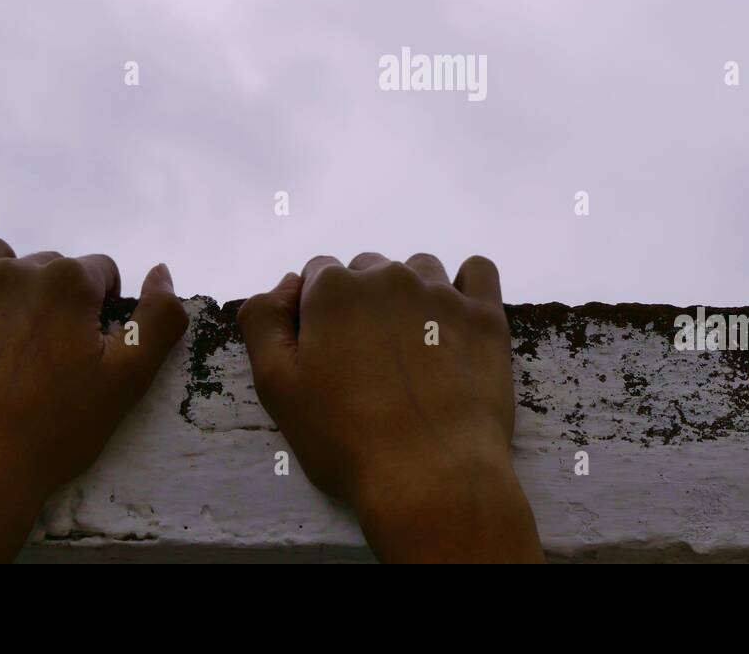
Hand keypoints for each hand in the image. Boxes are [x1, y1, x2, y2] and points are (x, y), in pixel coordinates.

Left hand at [0, 239, 188, 562]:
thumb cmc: (53, 431)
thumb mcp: (129, 381)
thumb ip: (160, 318)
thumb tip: (161, 271)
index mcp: (68, 282)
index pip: (101, 271)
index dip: (104, 309)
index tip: (91, 351)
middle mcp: (14, 270)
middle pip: (51, 265)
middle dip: (60, 298)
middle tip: (52, 356)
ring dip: (11, 282)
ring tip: (10, 332)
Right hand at [237, 252, 542, 562]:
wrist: (431, 476)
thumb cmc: (345, 439)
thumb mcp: (276, 386)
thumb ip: (263, 322)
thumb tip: (286, 284)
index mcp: (334, 289)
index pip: (317, 275)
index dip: (317, 313)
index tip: (326, 354)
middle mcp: (388, 277)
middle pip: (368, 271)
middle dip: (362, 305)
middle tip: (368, 362)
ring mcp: (442, 293)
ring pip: (418, 271)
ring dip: (410, 296)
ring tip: (412, 350)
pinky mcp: (485, 315)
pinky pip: (478, 272)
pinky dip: (467, 286)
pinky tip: (456, 317)